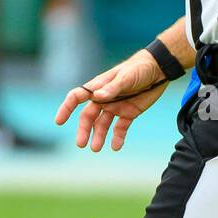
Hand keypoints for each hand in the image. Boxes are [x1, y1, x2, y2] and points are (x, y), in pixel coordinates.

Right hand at [55, 51, 169, 151]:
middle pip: (88, 116)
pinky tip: (116, 147)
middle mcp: (104, 98)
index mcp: (99, 87)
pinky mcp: (128, 113)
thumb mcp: (126, 77)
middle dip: (84, 130)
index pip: (77, 97)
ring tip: (96, 149)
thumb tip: (96, 97)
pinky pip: (120, 128)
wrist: (158, 70)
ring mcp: (115, 107)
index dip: (66, 108)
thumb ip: (112, 88)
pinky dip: (117, 138)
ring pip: (102, 125)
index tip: (59, 121)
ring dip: (98, 136)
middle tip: (81, 144)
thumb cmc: (139, 68)